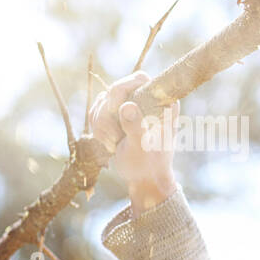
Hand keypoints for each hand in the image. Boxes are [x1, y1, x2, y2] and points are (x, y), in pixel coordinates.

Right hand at [88, 70, 178, 214]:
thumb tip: (127, 106)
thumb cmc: (148, 166)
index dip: (123, 89)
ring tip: (114, 144)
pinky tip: (109, 143)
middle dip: (108, 115)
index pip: (140, 79)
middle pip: (115, 90)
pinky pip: (96, 111)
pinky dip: (98, 128)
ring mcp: (131, 107)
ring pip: (102, 101)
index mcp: (163, 105)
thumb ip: (135, 127)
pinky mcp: (118, 114)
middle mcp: (148, 101)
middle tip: (116, 138)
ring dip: (102, 125)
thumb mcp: (142, 147)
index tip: (116, 109)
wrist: (144, 179)